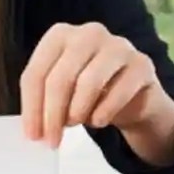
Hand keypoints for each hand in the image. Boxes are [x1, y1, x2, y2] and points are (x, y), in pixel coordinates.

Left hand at [20, 22, 171, 147]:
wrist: (132, 97)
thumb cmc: (87, 92)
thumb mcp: (60, 92)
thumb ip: (43, 102)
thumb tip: (31, 128)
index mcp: (59, 35)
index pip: (36, 73)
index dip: (31, 107)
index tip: (32, 135)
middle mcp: (88, 34)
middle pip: (61, 78)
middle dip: (52, 114)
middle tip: (51, 140)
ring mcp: (118, 46)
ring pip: (89, 82)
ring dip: (78, 111)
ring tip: (75, 123)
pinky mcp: (142, 64)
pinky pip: (119, 92)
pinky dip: (104, 112)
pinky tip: (98, 121)